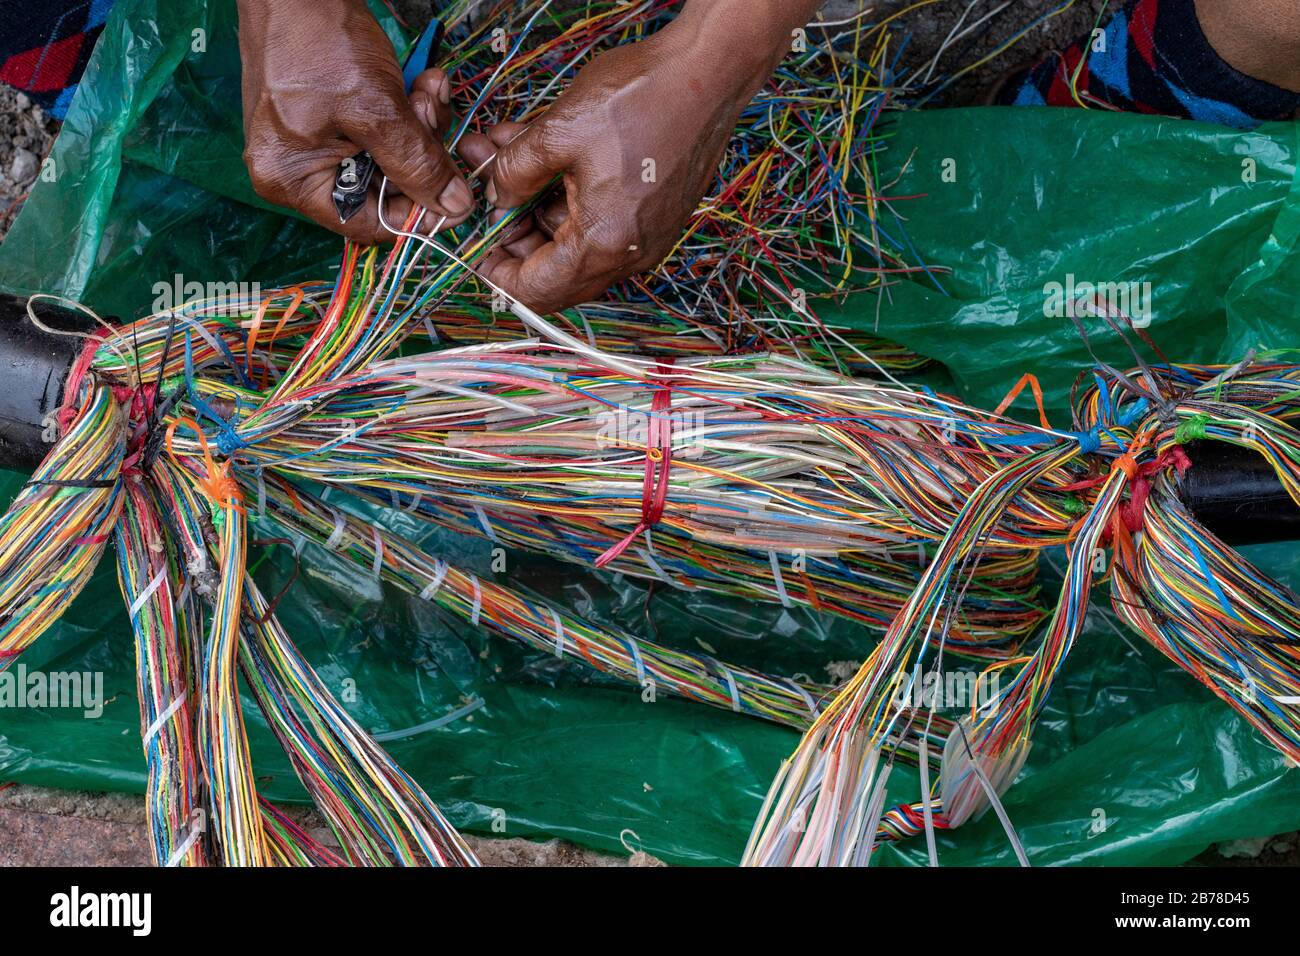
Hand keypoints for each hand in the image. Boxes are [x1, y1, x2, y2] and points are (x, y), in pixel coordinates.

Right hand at [237, 0, 472, 242]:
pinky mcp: (331, 119)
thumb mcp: (377, 109)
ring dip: (419, 128)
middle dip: (419, 155)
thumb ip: (417, 164)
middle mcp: (297, 171)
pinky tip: (421, 84)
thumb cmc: (319, 39)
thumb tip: (453, 208)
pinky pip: (380, 133)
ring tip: (428, 89)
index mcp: (292, 181)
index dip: (417, 212)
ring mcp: (313, 143)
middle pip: (381, 190)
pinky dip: (406, 113)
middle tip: (432, 114)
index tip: (456, 194)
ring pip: (388, 159)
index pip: (368, 224)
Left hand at [458, 0, 817, 313]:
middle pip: (557, 274)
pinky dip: (570, 203)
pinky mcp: (655, 218)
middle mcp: (630, 253)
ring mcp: (646, 238)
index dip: (498, 274)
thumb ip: (514, 173)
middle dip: (517, 236)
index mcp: (603, 243)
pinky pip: (601, 228)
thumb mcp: (557, 131)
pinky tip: (552, 162)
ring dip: (539, 212)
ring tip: (514, 160)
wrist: (708, 72)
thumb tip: (497, 197)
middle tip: (491, 197)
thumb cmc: (643, 97)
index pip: (537, 290)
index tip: (477, 249)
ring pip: (576, 247)